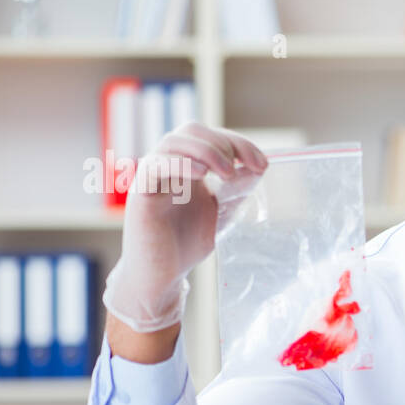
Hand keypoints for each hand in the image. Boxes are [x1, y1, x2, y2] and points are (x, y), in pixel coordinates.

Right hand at [104, 123, 267, 338]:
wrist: (161, 274)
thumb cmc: (186, 242)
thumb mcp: (222, 211)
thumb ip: (236, 190)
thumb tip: (258, 167)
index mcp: (188, 165)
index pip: (212, 137)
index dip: (239, 143)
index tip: (263, 165)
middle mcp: (168, 164)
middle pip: (192, 130)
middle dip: (223, 143)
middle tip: (243, 169)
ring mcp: (152, 176)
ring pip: (173, 142)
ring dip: (206, 151)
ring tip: (227, 173)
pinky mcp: (141, 193)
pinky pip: (155, 166)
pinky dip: (179, 164)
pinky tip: (201, 174)